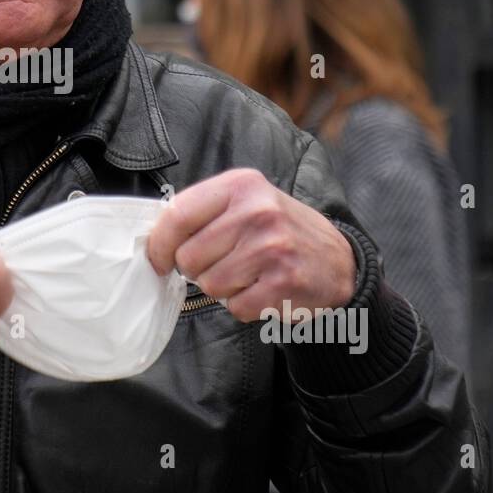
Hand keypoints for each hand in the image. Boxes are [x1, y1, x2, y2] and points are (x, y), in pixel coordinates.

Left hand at [147, 168, 355, 320]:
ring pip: (210, 285)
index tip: (158, 259)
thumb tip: (154, 239)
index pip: (177, 215)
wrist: (338, 260)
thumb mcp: (245, 202)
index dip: (160, 243)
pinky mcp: (285, 282)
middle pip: (189, 257)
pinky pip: (236, 307)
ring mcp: (273, 247)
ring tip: (248, 274)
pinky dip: (244, 305)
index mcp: (241, 185)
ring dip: (223, 288)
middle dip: (198, 269)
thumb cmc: (278, 231)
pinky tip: (264, 289)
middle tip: (223, 263)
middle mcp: (257, 211)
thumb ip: (201, 212)